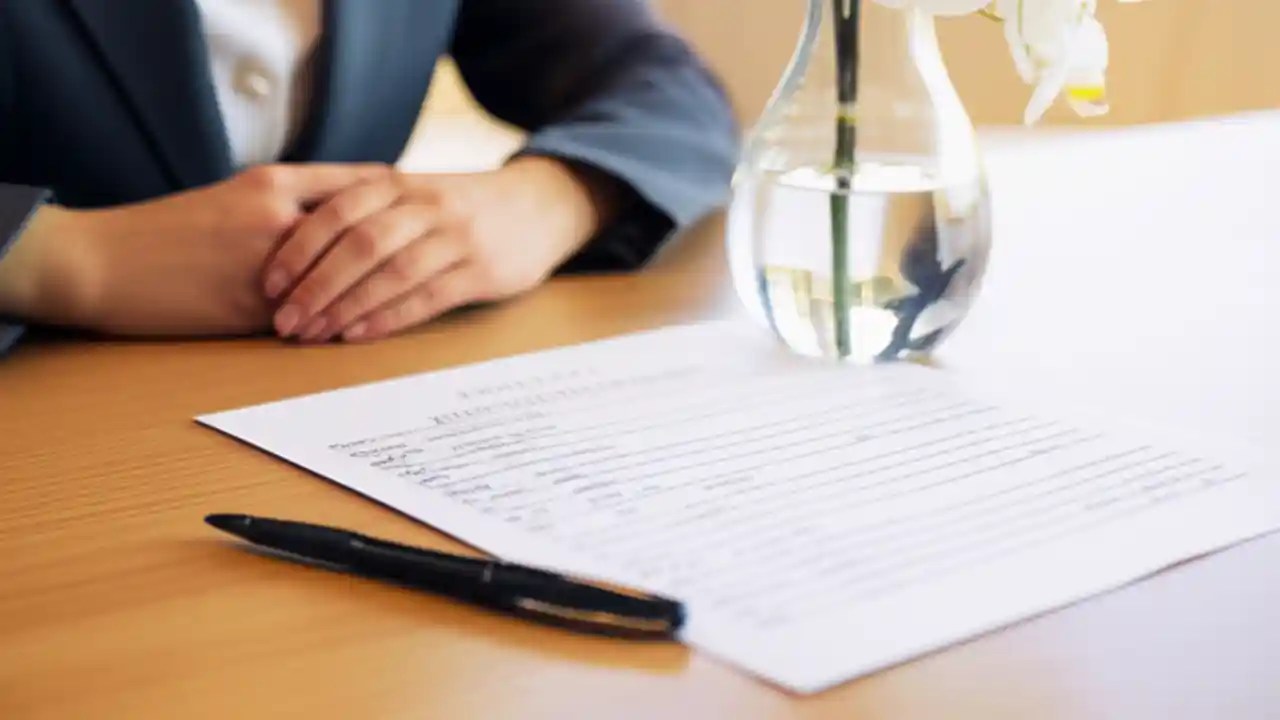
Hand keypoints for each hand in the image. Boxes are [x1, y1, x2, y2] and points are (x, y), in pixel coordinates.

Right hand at [0, 164, 385, 335]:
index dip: (398, 199)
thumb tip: (339, 220)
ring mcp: (272, 265)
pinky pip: (315, 316)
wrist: (104, 264)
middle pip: (368, 230)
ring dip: (376, 290)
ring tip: (407, 296)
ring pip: (346, 278)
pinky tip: (361, 328)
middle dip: (403, 246)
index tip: (422, 210)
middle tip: (430, 256)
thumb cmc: (165, 232)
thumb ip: (285, 202)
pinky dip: (340, 321)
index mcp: (273, 182)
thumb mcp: (229, 197)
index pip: (360, 184)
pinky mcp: (257, 309)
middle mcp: (280, 217)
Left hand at [264, 157, 618, 342]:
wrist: (539, 206)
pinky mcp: (482, 271)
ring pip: (391, 272)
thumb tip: (290, 239)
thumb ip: (365, 207)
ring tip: (313, 334)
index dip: (299, 248)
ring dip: (346, 307)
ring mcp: (457, 238)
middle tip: (283, 320)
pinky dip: (388, 317)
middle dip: (315, 286)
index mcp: (401, 183)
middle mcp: (427, 206)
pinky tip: (358, 335)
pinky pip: (428, 297)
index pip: (337, 211)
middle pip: (359, 244)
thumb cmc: (462, 207)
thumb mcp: (414, 191)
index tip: (268, 283)